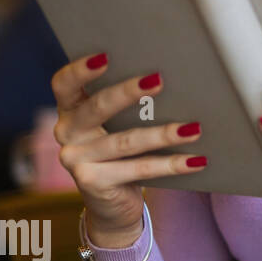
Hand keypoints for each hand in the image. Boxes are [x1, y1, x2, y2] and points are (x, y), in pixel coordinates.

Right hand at [51, 53, 205, 246]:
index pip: (64, 84)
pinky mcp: (93, 183)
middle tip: (159, 80)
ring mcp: (76, 160)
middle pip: (97, 108)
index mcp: (70, 111)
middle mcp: (66, 133)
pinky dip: (172, 164)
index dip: (80, 70)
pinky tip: (197, 160)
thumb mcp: (118, 126)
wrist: (112, 205)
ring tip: (194, 128)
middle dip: (129, 92)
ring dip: (163, 134)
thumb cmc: (122, 153)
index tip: (105, 55)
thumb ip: (128, 107)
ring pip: (125, 142)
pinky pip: (139, 170)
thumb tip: (169, 80)